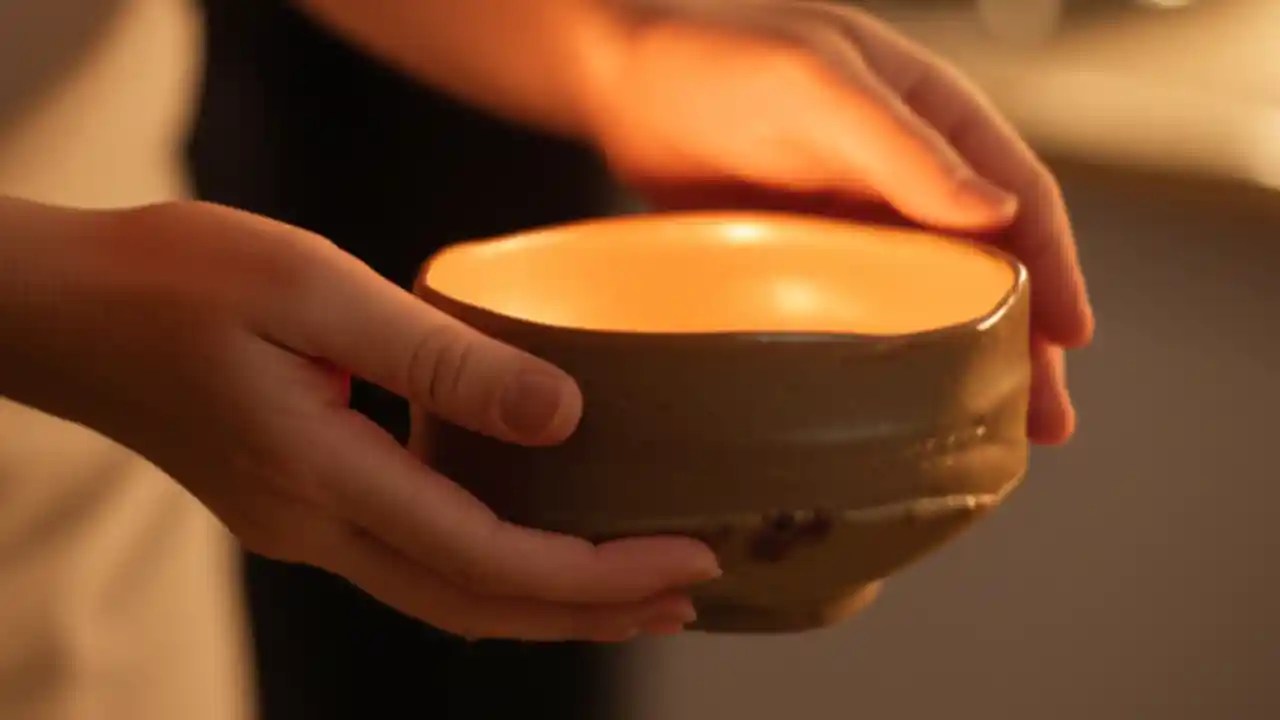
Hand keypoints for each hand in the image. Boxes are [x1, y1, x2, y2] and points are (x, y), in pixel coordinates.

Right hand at [0, 199, 717, 640]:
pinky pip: (413, 563)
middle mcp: (318, 528)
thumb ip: (440, 360)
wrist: (62, 311)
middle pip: (479, 608)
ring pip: (447, 598)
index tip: (686, 561)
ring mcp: (303, 527)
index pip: (492, 560)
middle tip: (687, 599)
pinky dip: (492, 572)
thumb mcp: (313, 291)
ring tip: (632, 594)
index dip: (598, 576)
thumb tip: (563, 415)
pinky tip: (530, 551)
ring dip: (546, 605)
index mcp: (327, 479)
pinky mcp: (298, 506)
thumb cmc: (173, 281)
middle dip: (591, 612)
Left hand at [587, 0, 1094, 443]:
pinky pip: (864, 313)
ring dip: (965, 362)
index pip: (1020, 198)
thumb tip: (997, 214)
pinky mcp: (807, 256)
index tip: (1073, 335)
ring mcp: (857, 218)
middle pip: (987, 264)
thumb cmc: (718, 57)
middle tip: (1045, 420)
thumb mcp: (815, 87)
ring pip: (932, 299)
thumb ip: (902, 148)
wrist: (621, 80)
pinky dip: (894, 358)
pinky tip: (900, 407)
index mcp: (932, 118)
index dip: (1056, 266)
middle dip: (1024, 339)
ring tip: (992, 436)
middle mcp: (907, 172)